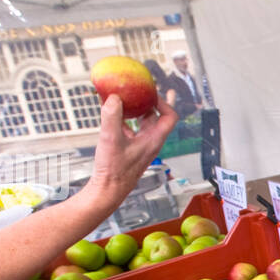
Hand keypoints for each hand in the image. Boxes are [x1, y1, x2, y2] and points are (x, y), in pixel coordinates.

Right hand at [77, 94, 177, 214]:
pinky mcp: (130, 150)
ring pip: (144, 124)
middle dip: (154, 102)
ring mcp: (141, 146)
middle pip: (159, 118)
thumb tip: (114, 97)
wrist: (108, 190)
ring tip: (130, 98)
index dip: (165, 102)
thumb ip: (112, 117)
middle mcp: (150, 142)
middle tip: (151, 89)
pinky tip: (113, 115)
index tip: (152, 93)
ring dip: (138, 110)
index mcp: (153, 140)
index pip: (170, 117)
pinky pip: (132, 131)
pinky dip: (126, 121)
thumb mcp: (111, 139)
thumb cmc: (114, 170)